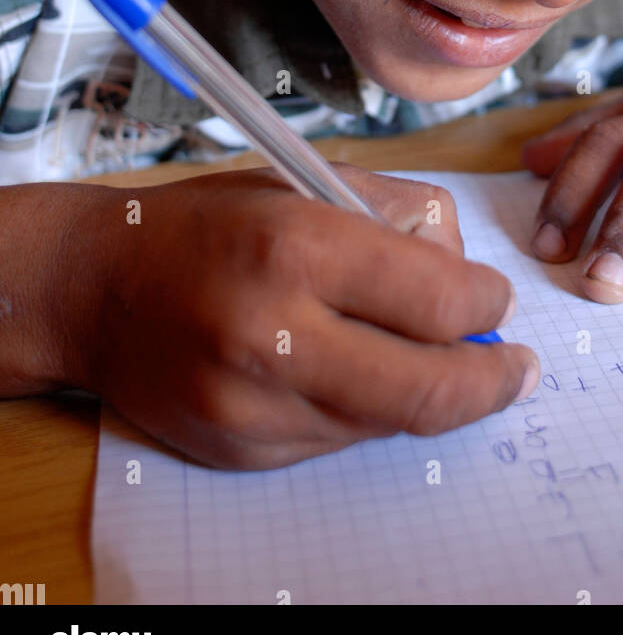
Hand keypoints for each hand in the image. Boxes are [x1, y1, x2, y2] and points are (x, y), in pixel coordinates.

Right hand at [87, 166, 538, 468]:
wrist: (96, 288)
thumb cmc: (211, 223)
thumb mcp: (306, 183)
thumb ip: (400, 219)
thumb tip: (471, 279)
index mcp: (297, 246)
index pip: (439, 298)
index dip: (489, 304)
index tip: (496, 300)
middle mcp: (274, 334)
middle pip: (429, 388)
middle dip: (492, 381)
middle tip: (514, 369)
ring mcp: (254, 407)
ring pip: (389, 420)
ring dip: (428, 392)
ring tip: (435, 360)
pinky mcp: (242, 452)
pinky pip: (339, 440)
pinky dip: (365, 409)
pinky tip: (352, 373)